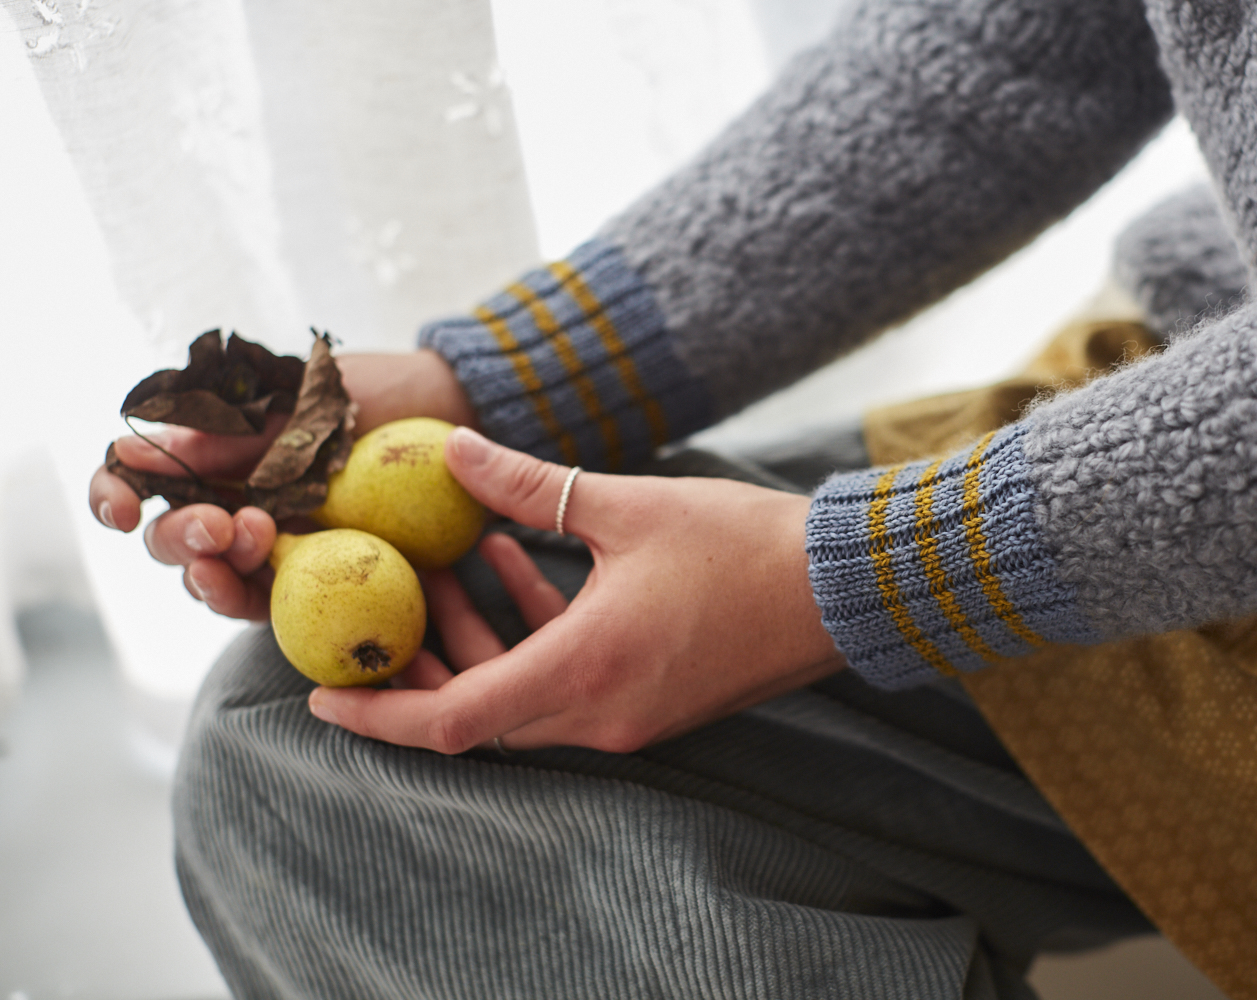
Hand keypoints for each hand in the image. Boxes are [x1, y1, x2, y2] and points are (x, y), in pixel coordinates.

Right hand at [87, 349, 476, 619]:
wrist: (459, 411)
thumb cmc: (381, 394)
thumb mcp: (302, 404)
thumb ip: (229, 435)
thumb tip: (135, 447)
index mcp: (219, 453)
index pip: (140, 480)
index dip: (114, 495)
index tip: (123, 506)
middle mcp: (236, 501)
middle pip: (172, 540)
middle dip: (181, 538)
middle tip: (224, 524)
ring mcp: (277, 545)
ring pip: (215, 580)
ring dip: (213, 575)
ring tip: (243, 544)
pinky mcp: (319, 580)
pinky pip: (271, 604)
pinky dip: (255, 600)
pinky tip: (259, 582)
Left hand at [308, 428, 846, 753]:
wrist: (839, 588)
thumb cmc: (742, 547)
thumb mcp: (623, 506)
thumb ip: (526, 484)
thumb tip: (451, 451)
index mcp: (584, 670)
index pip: (450, 721)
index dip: (376, 714)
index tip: (320, 694)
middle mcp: (600, 712)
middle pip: (477, 714)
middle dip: (420, 668)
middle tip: (383, 613)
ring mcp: (629, 715)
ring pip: (521, 698)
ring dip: (479, 643)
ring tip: (454, 568)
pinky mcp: (652, 701)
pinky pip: (567, 683)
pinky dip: (532, 637)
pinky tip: (517, 564)